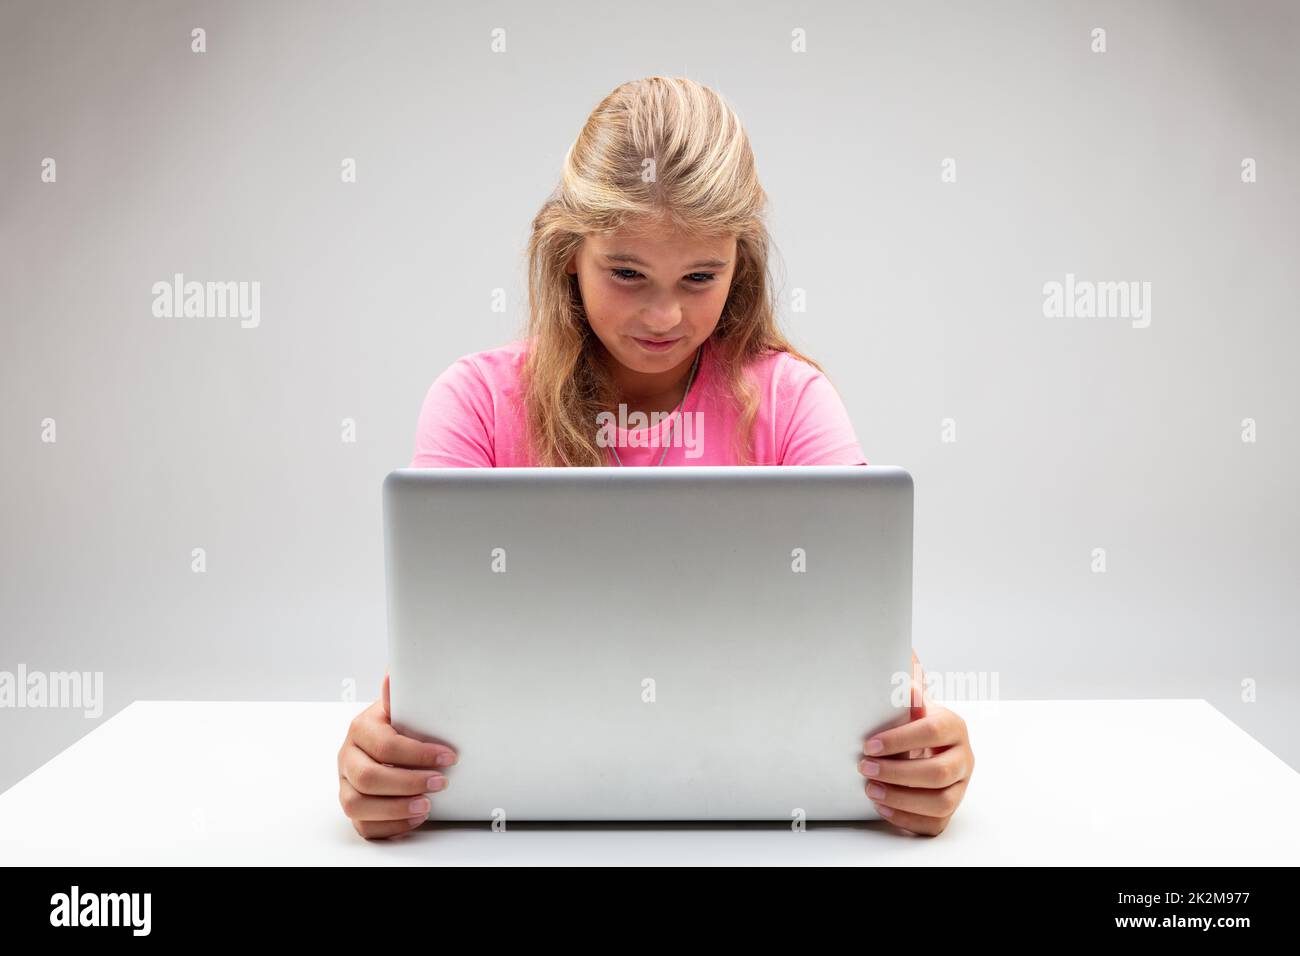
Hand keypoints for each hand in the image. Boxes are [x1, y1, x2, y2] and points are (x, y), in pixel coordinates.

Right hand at [338, 673, 457, 839]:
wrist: (384, 743)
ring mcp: (345, 784)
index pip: (385, 745)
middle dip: (409, 783)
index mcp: (360, 729)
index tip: (449, 757)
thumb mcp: (401, 708)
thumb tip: (393, 674)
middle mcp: (347, 758)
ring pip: (357, 805)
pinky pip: (363, 826)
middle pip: (368, 778)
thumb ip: (398, 697)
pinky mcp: (353, 807)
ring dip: (396, 808)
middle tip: (441, 783)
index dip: (419, 754)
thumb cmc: (398, 726)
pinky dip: (390, 826)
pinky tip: (415, 818)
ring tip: (427, 806)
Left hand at [857, 650, 973, 835]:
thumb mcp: (908, 700)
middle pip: (938, 773)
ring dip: (902, 799)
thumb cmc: (910, 720)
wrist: (924, 741)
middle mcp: (963, 757)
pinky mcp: (950, 809)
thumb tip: (906, 676)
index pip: (931, 732)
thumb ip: (905, 685)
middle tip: (864, 768)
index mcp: (954, 726)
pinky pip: (935, 823)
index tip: (868, 744)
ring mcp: (961, 786)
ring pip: (941, 802)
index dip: (899, 740)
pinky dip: (907, 819)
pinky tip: (883, 807)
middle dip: (897, 773)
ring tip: (870, 789)